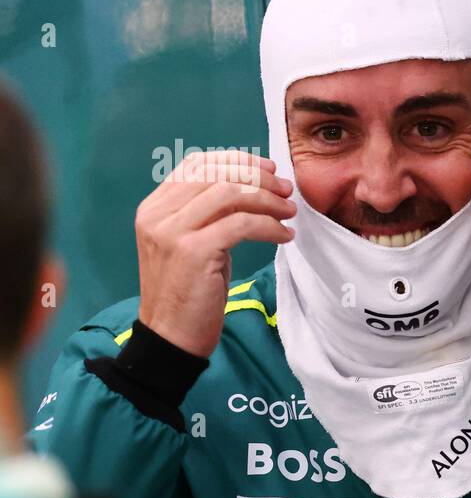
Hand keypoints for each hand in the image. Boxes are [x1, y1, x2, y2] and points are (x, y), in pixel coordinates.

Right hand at [136, 150, 295, 357]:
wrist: (171, 337)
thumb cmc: (188, 292)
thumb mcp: (192, 244)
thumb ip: (208, 214)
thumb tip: (252, 185)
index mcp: (154, 208)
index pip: (195, 164)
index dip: (236, 160)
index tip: (268, 169)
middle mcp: (158, 215)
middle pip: (216, 174)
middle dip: (258, 177)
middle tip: (286, 191)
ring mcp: (172, 232)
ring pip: (230, 194)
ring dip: (268, 200)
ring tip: (289, 213)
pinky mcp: (192, 252)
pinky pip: (241, 224)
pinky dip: (269, 226)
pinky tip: (284, 236)